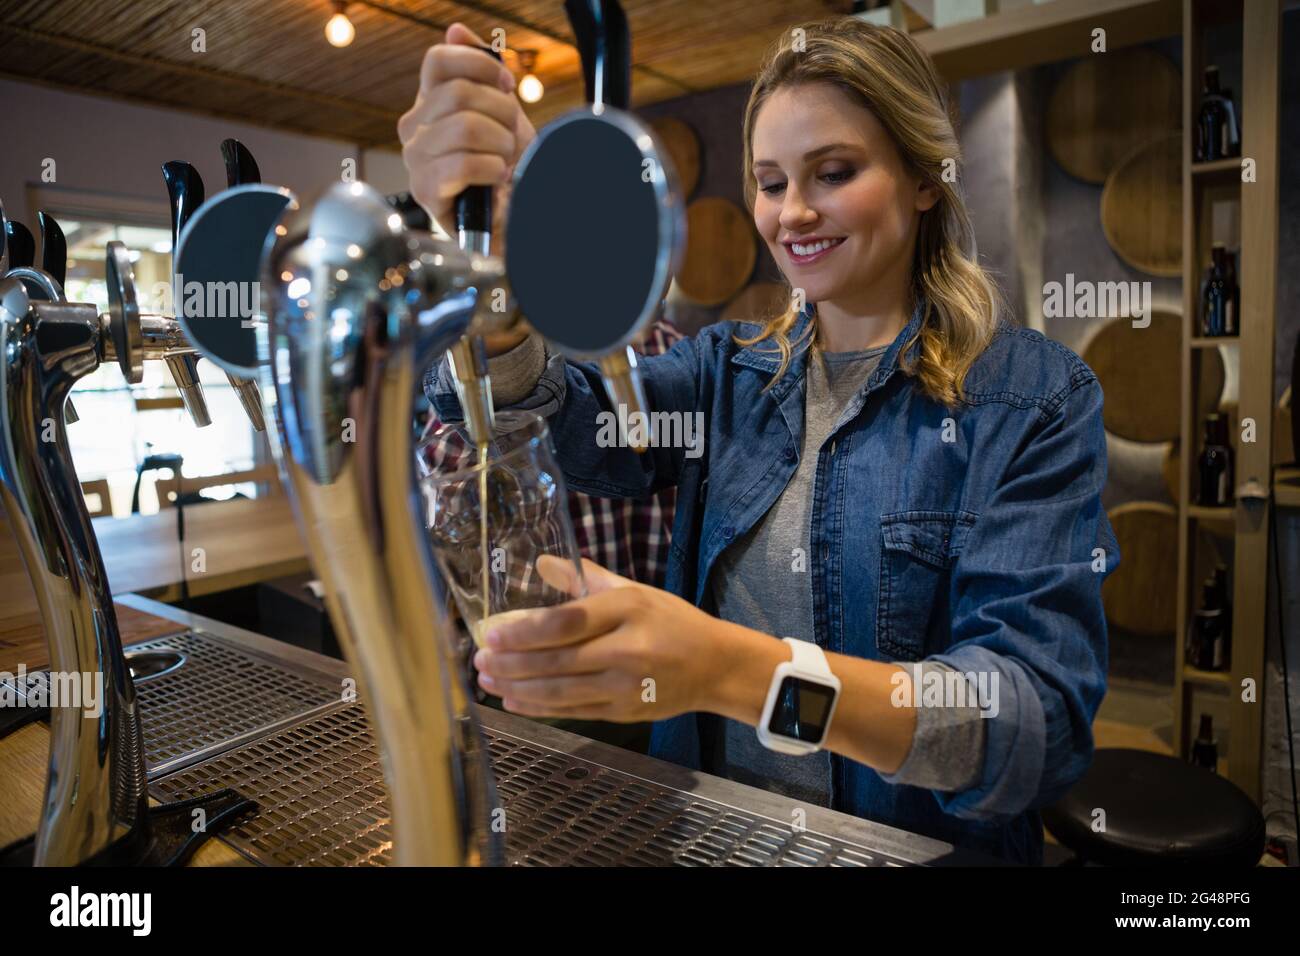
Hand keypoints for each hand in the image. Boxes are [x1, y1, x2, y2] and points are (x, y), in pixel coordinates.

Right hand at [398, 23, 536, 253]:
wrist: (515, 218)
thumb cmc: (505, 167)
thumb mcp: (500, 113)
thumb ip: (480, 73)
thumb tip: (457, 30)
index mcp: (428, 103)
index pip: (438, 60)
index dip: (480, 65)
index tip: (507, 85)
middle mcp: (413, 128)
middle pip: (458, 93)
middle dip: (501, 112)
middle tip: (512, 136)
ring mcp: (415, 160)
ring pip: (464, 127)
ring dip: (501, 144)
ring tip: (506, 161)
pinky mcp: (425, 191)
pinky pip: (463, 164)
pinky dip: (492, 170)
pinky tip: (498, 179)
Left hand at [473, 556, 725, 722]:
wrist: (714, 665)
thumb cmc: (671, 621)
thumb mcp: (634, 590)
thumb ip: (585, 577)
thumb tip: (541, 561)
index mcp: (627, 610)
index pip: (568, 622)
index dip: (525, 632)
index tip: (491, 635)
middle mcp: (626, 649)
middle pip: (558, 660)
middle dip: (512, 664)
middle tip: (478, 661)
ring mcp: (625, 685)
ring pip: (561, 691)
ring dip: (518, 689)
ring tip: (487, 682)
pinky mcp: (623, 712)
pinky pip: (573, 711)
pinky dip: (540, 709)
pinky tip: (514, 702)